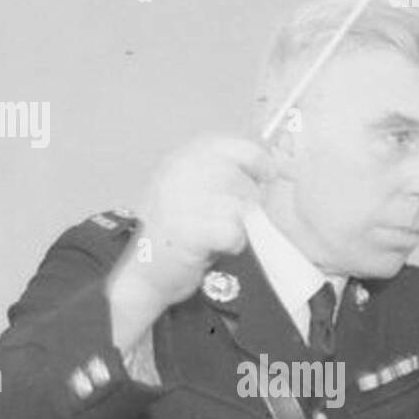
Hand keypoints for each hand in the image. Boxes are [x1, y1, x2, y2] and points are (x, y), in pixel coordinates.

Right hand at [117, 133, 273, 307]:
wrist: (146, 272)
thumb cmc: (179, 231)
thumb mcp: (195, 189)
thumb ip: (225, 174)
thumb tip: (272, 168)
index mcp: (181, 160)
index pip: (230, 147)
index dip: (255, 159)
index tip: (266, 175)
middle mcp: (177, 175)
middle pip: (238, 178)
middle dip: (249, 199)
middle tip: (239, 216)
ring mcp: (179, 203)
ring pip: (238, 205)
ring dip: (240, 224)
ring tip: (225, 233)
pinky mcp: (186, 232)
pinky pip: (231, 231)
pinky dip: (233, 242)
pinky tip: (220, 247)